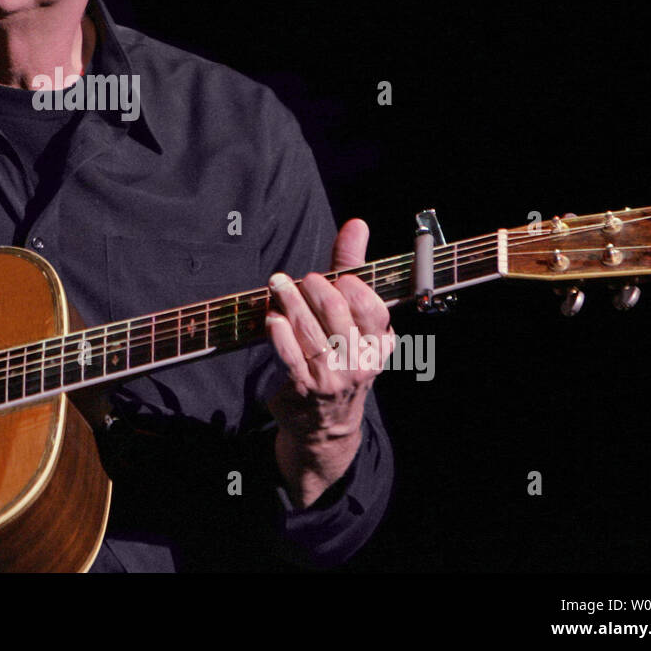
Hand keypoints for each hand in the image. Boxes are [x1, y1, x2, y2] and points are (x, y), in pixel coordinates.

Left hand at [264, 218, 394, 506]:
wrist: (325, 427)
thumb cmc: (338, 358)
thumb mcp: (352, 319)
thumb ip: (352, 268)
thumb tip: (357, 223)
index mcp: (378, 344)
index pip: (374, 309)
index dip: (352, 287)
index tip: (335, 278)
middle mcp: (360, 362)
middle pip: (336, 312)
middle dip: (313, 288)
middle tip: (297, 280)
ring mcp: (333, 377)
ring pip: (310, 330)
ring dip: (289, 301)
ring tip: (276, 285)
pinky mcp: (304, 388)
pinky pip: (290, 355)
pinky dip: (279, 333)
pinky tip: (272, 318)